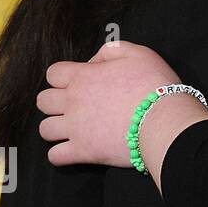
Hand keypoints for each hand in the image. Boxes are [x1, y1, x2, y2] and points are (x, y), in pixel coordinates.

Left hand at [37, 41, 179, 166]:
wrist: (164, 120)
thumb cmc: (154, 84)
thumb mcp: (138, 53)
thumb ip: (110, 50)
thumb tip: (93, 60)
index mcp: (83, 77)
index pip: (53, 73)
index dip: (63, 76)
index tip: (79, 82)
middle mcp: (73, 102)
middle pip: (43, 101)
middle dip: (55, 102)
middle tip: (75, 105)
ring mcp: (75, 128)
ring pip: (45, 129)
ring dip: (56, 128)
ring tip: (74, 129)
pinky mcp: (83, 151)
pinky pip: (55, 156)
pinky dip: (61, 154)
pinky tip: (74, 150)